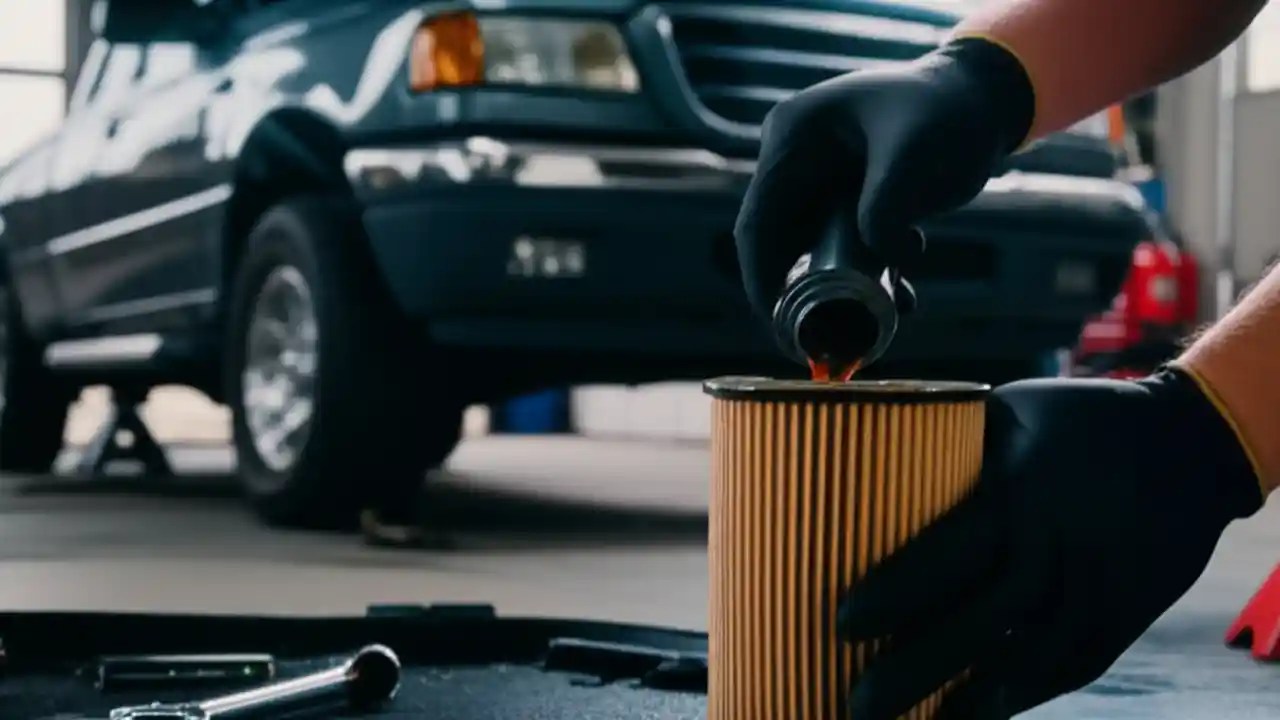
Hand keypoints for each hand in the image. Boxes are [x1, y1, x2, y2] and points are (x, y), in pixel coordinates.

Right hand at [733, 38, 1032, 321]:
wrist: (984, 97)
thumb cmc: (949, 113)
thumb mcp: (916, 159)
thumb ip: (887, 210)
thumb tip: (882, 262)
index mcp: (793, 138)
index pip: (757, 225)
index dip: (763, 282)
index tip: (782, 330)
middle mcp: (793, 159)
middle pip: (778, 244)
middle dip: (803, 296)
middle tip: (828, 343)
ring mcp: (817, 179)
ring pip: (810, 252)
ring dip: (839, 291)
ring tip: (881, 318)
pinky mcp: (844, 197)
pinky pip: (838, 248)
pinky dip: (865, 276)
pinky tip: (901, 294)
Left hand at [838, 368, 1261, 718]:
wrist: (1192, 442)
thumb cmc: (1076, 419)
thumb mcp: (1010, 410)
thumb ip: (951, 446)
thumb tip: (864, 471)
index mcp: (1026, 488)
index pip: (952, 550)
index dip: (898, 592)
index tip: (844, 622)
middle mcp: (1065, 544)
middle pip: (985, 619)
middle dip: (918, 665)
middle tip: (858, 700)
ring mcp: (1103, 584)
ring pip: (1032, 657)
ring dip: (972, 697)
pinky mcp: (1128, 612)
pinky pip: (1075, 665)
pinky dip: (1025, 693)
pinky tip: (977, 712)